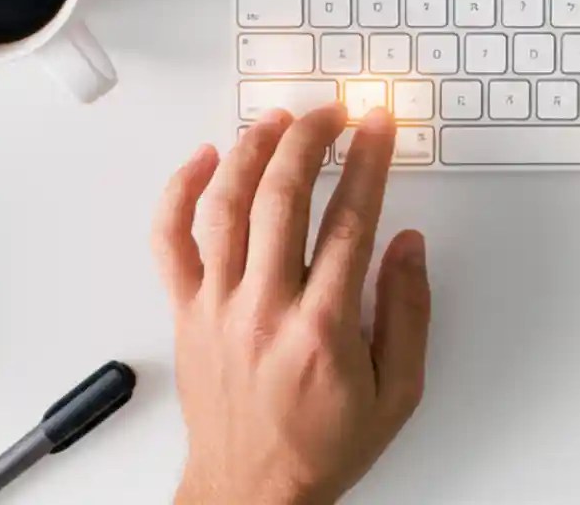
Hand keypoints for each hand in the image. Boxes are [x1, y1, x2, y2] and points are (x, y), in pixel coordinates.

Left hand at [152, 105, 430, 504]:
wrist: (252, 492)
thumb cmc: (322, 446)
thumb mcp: (399, 390)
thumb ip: (409, 312)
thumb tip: (407, 246)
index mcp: (324, 326)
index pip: (351, 218)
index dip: (369, 161)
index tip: (379, 126)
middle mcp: (266, 308)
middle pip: (286, 197)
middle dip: (313, 138)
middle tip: (333, 112)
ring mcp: (219, 307)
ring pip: (227, 206)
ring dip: (253, 150)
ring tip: (277, 120)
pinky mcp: (187, 313)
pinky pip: (170, 241)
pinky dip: (180, 193)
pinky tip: (202, 160)